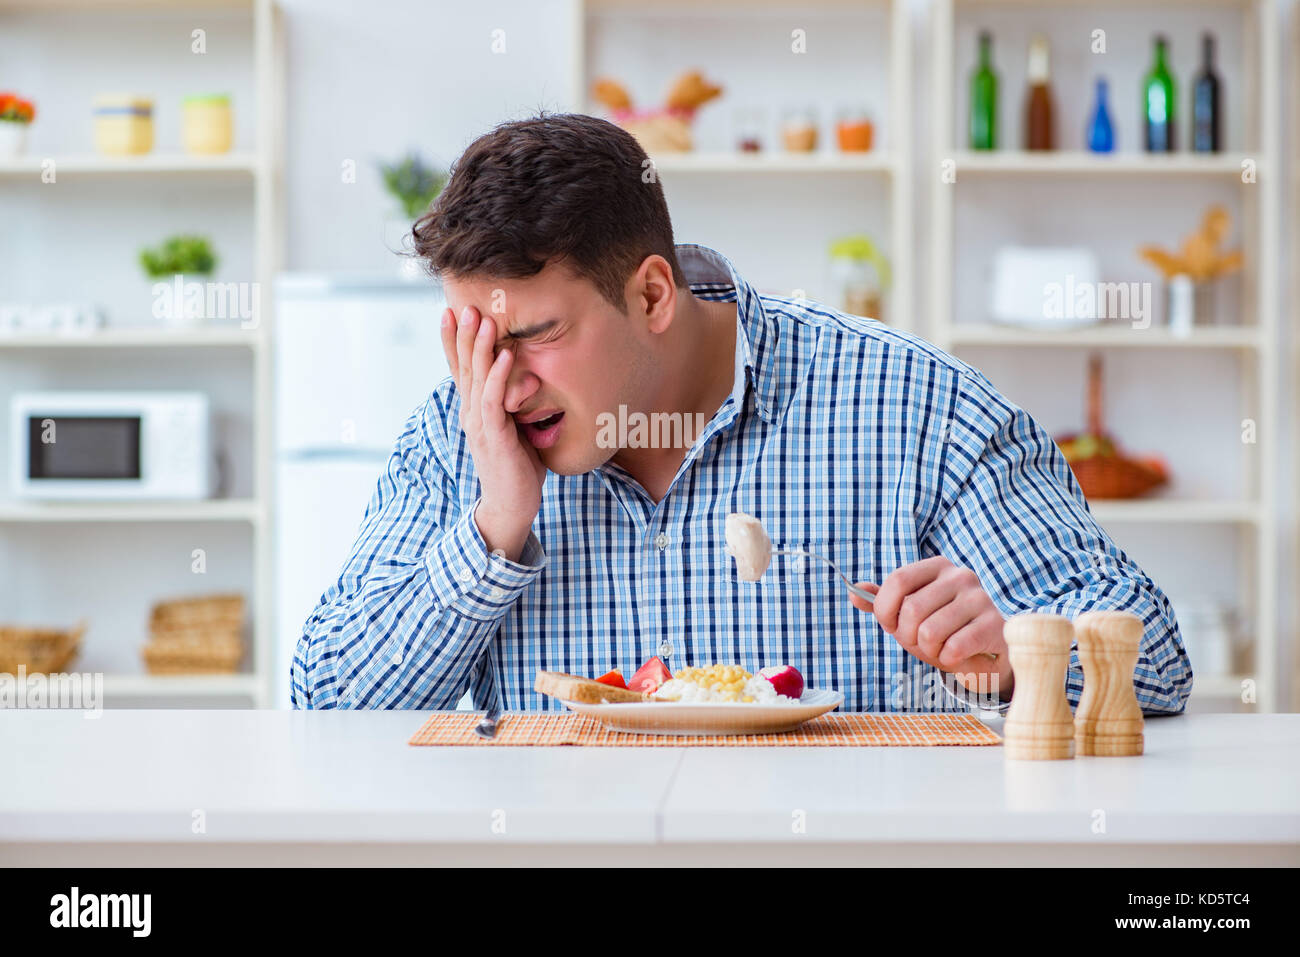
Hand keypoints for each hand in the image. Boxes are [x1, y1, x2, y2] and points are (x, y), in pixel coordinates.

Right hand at [439, 305, 546, 560]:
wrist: (511, 506)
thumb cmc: (517, 467)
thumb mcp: (515, 427)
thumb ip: (514, 403)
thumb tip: (529, 376)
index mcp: (474, 410)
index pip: (461, 369)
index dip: (454, 341)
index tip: (451, 311)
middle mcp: (471, 414)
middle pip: (464, 367)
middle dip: (463, 334)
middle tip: (463, 303)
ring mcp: (479, 425)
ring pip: (477, 379)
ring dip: (479, 348)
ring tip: (483, 320)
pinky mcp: (493, 437)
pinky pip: (494, 401)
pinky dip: (499, 377)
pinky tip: (505, 356)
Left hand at [849, 557, 1012, 698]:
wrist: (987, 651)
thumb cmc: (944, 629)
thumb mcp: (910, 614)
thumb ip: (883, 603)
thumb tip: (853, 593)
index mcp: (937, 566)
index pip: (898, 580)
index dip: (886, 610)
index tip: (891, 625)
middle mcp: (961, 576)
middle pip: (911, 609)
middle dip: (907, 636)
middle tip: (921, 642)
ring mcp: (980, 599)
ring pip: (930, 632)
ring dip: (929, 651)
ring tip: (942, 648)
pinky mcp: (994, 626)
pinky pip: (954, 648)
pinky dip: (948, 660)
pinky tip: (959, 655)